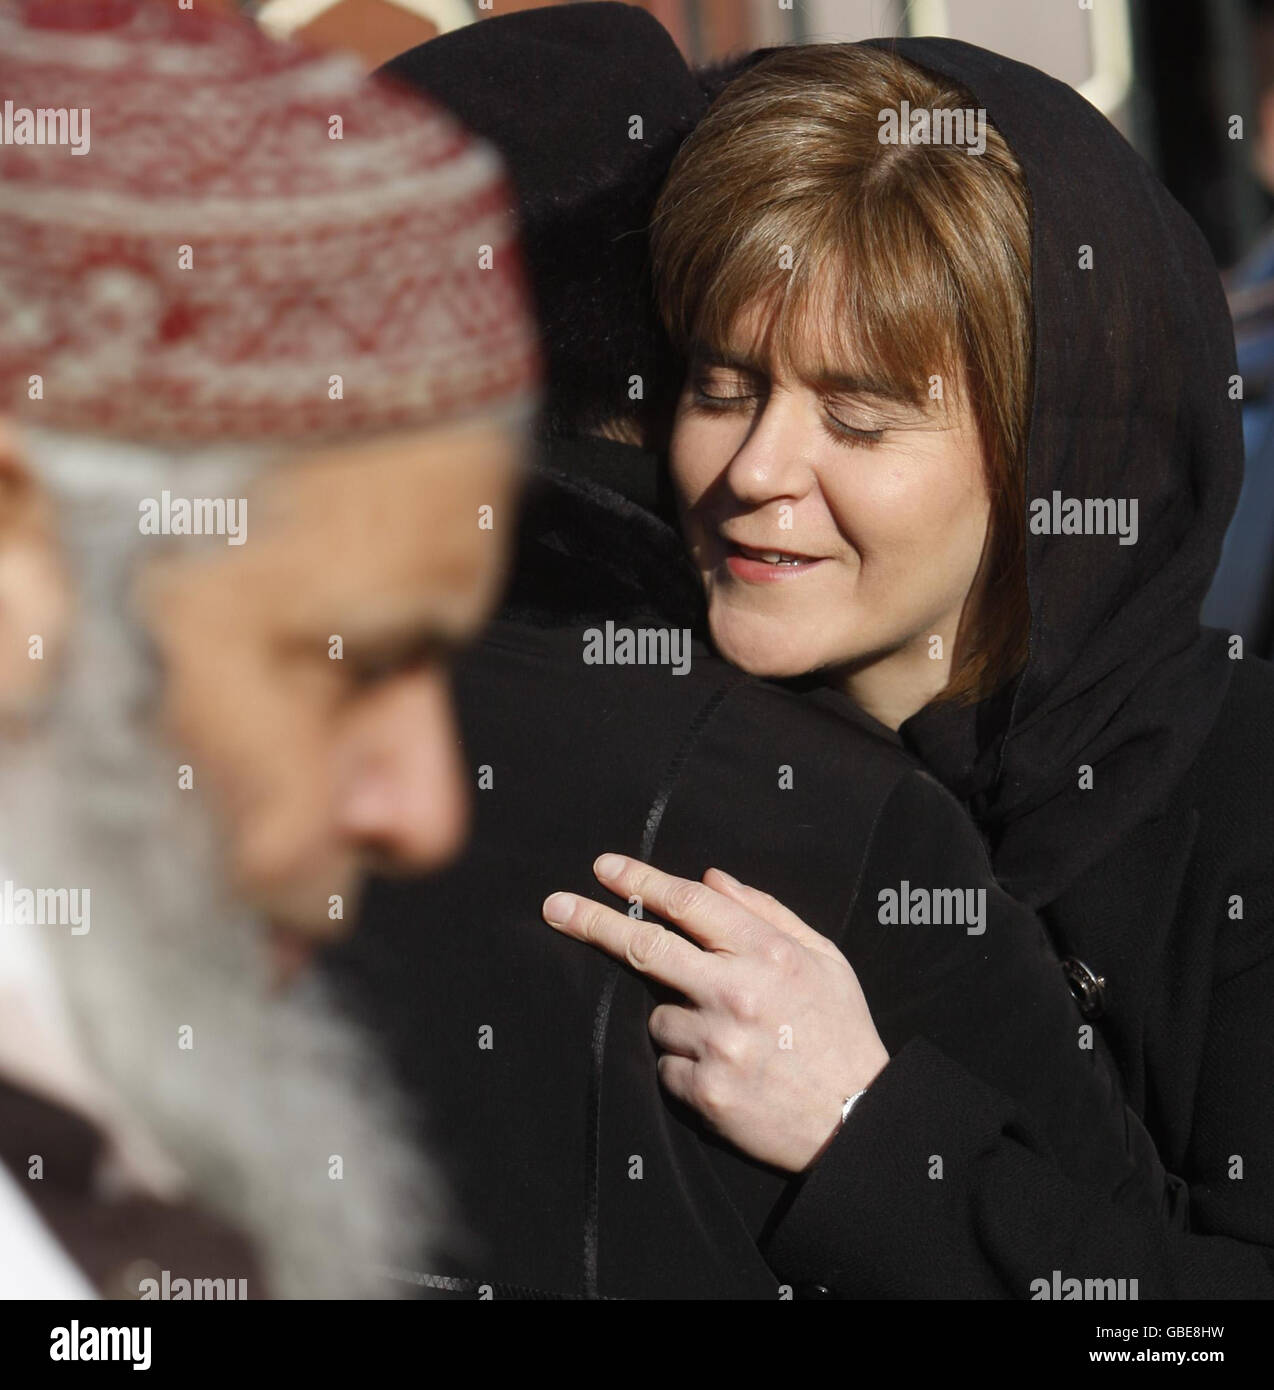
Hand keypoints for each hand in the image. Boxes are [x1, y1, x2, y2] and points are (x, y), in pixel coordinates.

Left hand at [542, 854, 889, 1172]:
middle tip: (555, 906)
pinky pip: (666, 1065)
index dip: (641, 881)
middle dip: (593, 922)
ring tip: (728, 1039)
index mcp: (767, 953)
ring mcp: (717, 1044)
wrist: (857, 1120)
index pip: (689, 904)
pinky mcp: (704, 1091)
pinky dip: (684, 1065)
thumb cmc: (840, 1031)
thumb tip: (709, 878)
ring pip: (657, 1016)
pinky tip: (726, 1071)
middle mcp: (736, 993)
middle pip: (646, 947)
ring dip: (677, 1019)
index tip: (604, 868)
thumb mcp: (821, 957)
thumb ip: (765, 912)